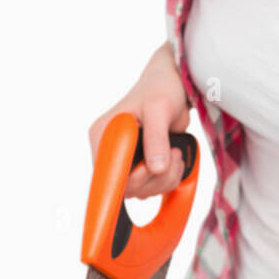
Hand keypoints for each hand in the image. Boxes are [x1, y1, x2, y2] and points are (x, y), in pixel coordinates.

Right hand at [88, 43, 190, 199]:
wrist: (173, 87)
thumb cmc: (161, 90)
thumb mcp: (159, 109)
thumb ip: (156, 138)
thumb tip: (156, 168)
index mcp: (102, 135)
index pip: (105, 174)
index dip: (128, 180)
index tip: (150, 168)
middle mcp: (110, 151)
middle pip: (126, 187)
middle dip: (155, 178)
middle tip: (173, 154)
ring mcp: (126, 161)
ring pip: (142, 191)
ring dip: (165, 179)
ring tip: (176, 153)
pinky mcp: (140, 167)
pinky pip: (152, 187)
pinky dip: (168, 179)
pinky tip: (175, 159)